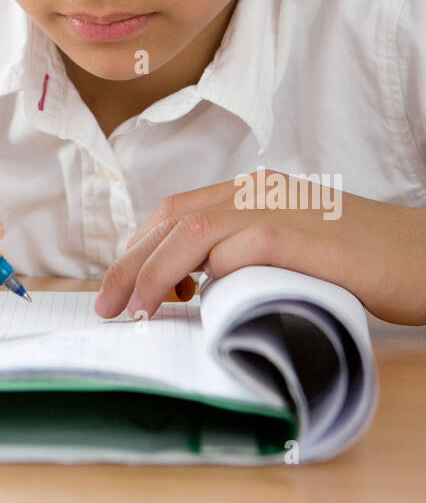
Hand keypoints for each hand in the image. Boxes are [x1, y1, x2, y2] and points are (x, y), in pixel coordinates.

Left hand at [94, 171, 425, 325]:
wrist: (424, 256)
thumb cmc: (363, 261)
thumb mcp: (292, 251)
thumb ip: (247, 255)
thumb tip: (199, 287)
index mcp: (253, 192)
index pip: (177, 211)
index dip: (139, 246)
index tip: (120, 284)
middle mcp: (258, 192)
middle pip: (172, 218)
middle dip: (130, 262)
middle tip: (108, 305)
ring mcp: (277, 209)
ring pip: (191, 230)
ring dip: (153, 272)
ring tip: (135, 310)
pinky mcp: (298, 235)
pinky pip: (236, 247)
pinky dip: (205, 274)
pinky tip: (190, 301)